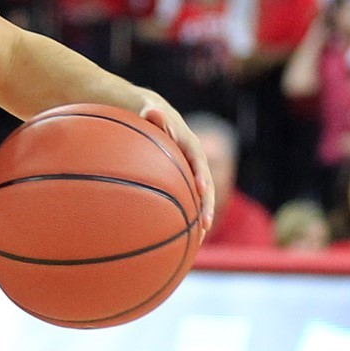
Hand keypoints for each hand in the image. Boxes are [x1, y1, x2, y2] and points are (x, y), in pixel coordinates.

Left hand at [138, 92, 216, 237]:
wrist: (146, 112)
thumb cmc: (144, 113)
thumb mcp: (147, 110)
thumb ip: (152, 114)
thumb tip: (152, 112)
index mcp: (188, 142)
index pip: (197, 159)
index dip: (202, 175)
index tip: (201, 190)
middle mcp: (193, 159)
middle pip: (204, 183)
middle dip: (206, 205)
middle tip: (204, 225)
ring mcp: (188, 170)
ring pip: (198, 196)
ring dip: (199, 216)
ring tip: (198, 240)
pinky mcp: (180, 179)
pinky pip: (186, 198)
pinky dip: (186, 215)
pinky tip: (180, 237)